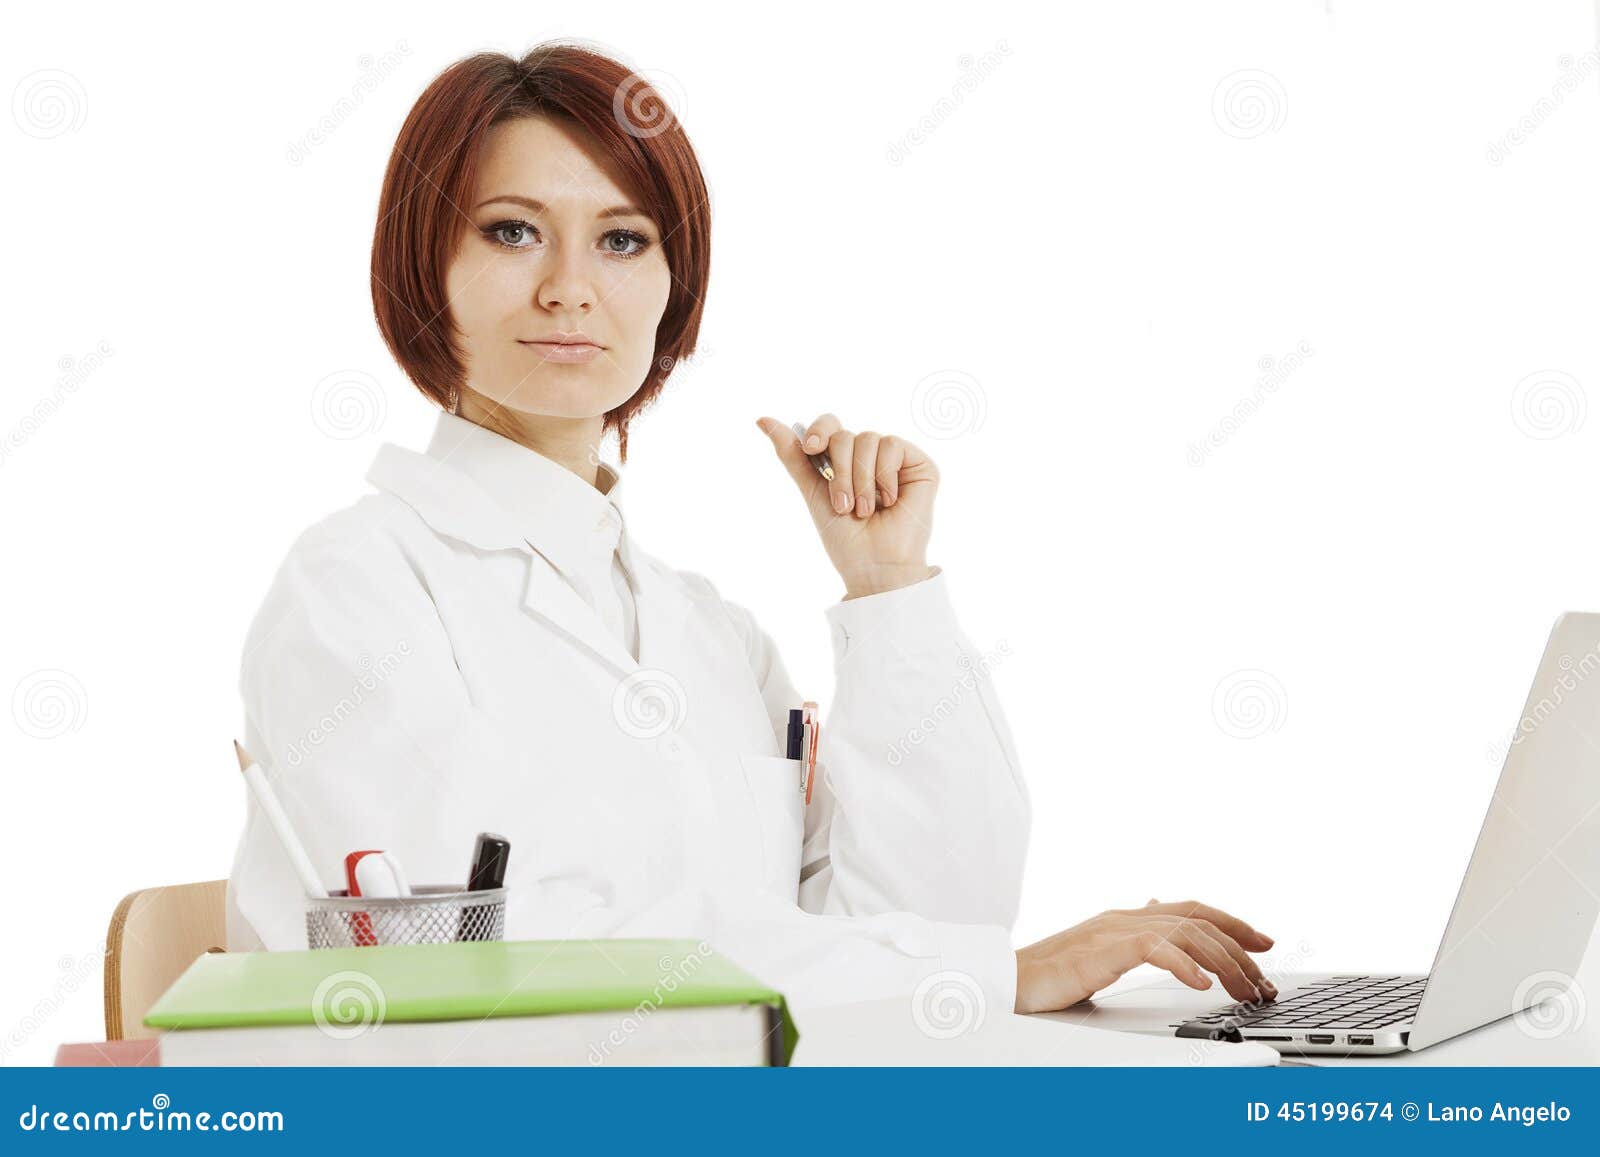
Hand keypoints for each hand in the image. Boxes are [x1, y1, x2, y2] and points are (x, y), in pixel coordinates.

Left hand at [756, 413, 937, 598]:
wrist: (875, 566)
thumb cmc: (845, 539)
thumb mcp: (813, 492)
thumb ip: (792, 456)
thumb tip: (762, 419)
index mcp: (845, 462)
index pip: (830, 426)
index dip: (819, 430)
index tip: (810, 449)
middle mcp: (870, 457)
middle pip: (845, 435)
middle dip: (839, 473)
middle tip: (844, 506)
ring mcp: (895, 460)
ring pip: (868, 438)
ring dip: (861, 479)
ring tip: (865, 510)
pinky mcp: (919, 465)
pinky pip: (892, 445)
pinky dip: (884, 475)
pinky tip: (889, 500)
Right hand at [1013, 898, 1278, 1013]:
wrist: (1008, 980)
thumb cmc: (1049, 974)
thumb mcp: (1099, 953)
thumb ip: (1131, 935)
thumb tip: (1154, 910)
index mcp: (1127, 918)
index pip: (1192, 909)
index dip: (1232, 923)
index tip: (1264, 944)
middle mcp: (1125, 917)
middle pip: (1198, 920)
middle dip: (1240, 949)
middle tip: (1264, 980)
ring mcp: (1113, 930)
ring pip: (1185, 932)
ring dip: (1223, 962)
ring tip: (1243, 988)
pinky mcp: (1102, 949)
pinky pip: (1153, 948)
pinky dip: (1183, 964)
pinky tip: (1200, 984)